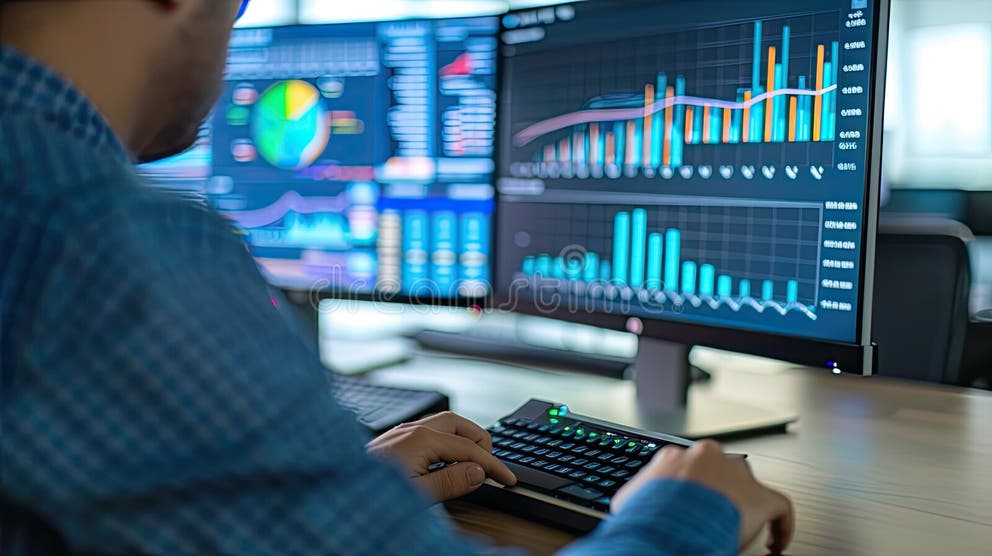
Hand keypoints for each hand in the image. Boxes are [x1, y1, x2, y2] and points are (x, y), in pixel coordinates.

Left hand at [367, 411, 516, 501]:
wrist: (335, 492)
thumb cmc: (370, 495)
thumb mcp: (417, 495)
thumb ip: (451, 482)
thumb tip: (479, 471)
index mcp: (422, 439)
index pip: (470, 449)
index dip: (493, 465)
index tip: (507, 479)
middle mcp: (412, 429)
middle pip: (460, 424)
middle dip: (480, 442)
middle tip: (490, 467)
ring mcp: (401, 432)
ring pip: (445, 425)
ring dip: (463, 440)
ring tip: (472, 464)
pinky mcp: (394, 440)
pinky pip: (430, 431)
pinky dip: (447, 442)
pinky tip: (445, 461)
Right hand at [612, 440, 794, 554]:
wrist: (667, 519)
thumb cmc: (649, 512)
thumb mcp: (631, 499)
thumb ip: (638, 495)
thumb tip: (631, 506)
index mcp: (676, 456)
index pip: (690, 466)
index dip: (694, 488)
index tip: (694, 506)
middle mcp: (708, 458)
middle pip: (721, 470)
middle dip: (720, 494)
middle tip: (715, 519)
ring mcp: (735, 474)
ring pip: (749, 486)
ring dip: (746, 507)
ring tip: (742, 532)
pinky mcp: (759, 495)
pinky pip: (780, 507)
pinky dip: (781, 525)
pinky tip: (776, 543)